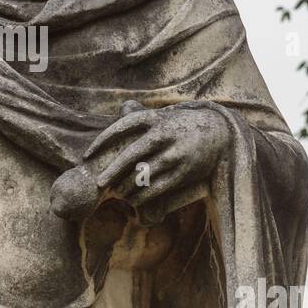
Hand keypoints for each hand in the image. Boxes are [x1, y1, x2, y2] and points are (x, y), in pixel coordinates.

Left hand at [85, 100, 229, 210]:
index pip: (121, 127)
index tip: (87, 155)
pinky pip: (158, 187)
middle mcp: (164, 135)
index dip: (102, 141)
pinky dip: (143, 196)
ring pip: (143, 174)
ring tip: (118, 194)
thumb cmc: (184, 125)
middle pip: (131, 155)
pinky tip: (134, 200)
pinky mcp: (184, 171)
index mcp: (154, 118)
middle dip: (112, 171)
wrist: (220, 132)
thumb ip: (144, 115)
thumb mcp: (165, 115)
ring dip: (127, 187)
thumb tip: (123, 107)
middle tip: (99, 183)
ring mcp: (175, 153)